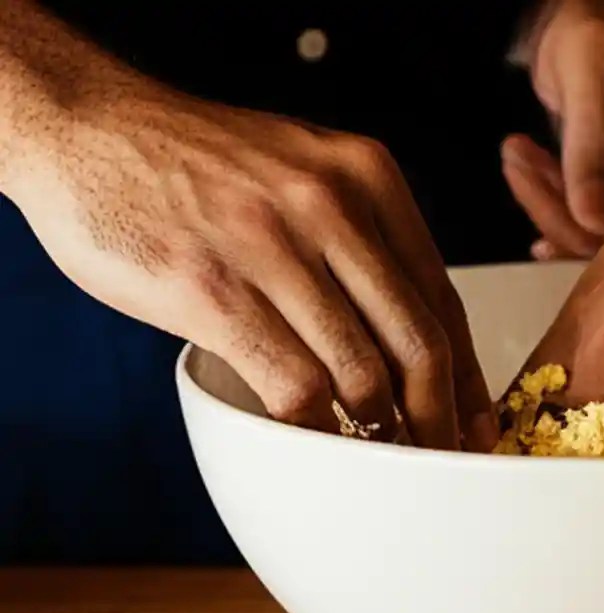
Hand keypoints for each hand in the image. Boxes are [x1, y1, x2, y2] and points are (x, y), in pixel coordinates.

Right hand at [10, 86, 496, 449]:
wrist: (89, 127)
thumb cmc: (199, 163)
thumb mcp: (304, 171)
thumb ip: (359, 239)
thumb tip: (403, 337)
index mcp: (368, 178)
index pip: (442, 296)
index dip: (468, 373)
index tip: (476, 419)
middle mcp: (332, 206)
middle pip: (419, 341)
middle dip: (439, 416)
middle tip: (441, 457)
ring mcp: (272, 246)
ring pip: (362, 371)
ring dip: (380, 432)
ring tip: (379, 456)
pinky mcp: (212, 289)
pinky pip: (292, 384)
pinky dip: (314, 430)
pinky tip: (316, 443)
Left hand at [503, 0, 603, 258]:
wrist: (585, 6)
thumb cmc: (598, 17)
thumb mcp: (595, 69)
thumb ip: (596, 143)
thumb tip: (593, 223)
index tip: (557, 194)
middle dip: (564, 211)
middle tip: (519, 162)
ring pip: (603, 228)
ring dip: (549, 202)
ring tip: (515, 152)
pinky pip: (591, 214)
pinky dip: (552, 203)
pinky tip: (528, 184)